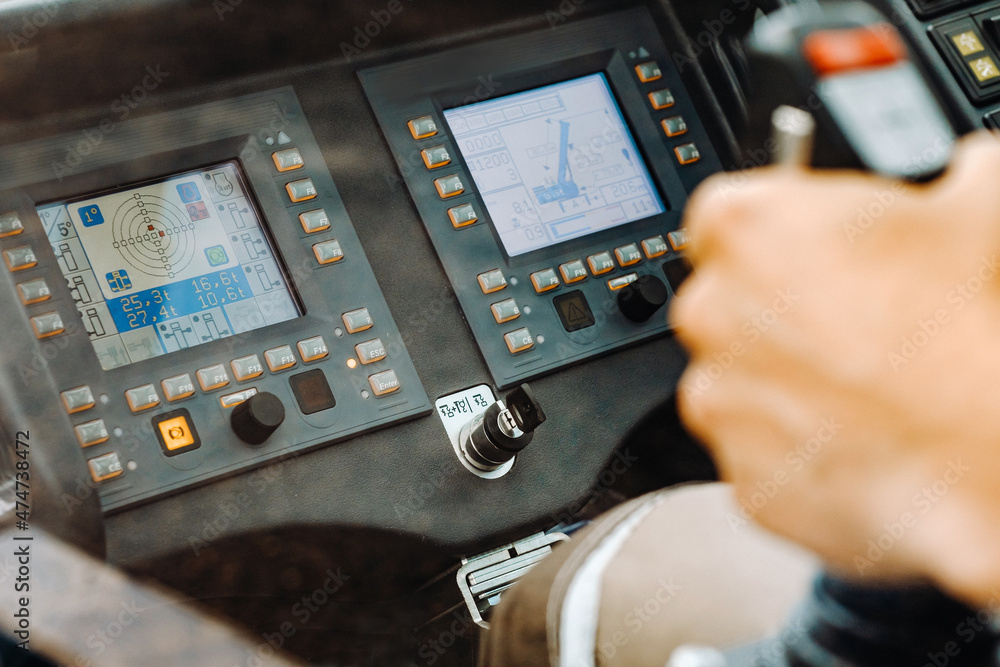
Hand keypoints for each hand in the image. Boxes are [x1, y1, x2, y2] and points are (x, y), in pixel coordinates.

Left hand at [671, 133, 999, 606]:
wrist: (974, 447)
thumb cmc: (957, 329)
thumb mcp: (976, 212)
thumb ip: (960, 175)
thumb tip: (973, 167)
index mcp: (745, 227)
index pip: (727, 218)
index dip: (779, 234)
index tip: (813, 250)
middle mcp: (710, 310)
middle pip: (728, 301)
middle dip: (778, 310)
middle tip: (850, 321)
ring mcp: (716, 395)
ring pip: (739, 380)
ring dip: (783, 380)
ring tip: (862, 383)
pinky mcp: (738, 467)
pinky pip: (759, 449)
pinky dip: (794, 444)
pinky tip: (853, 433)